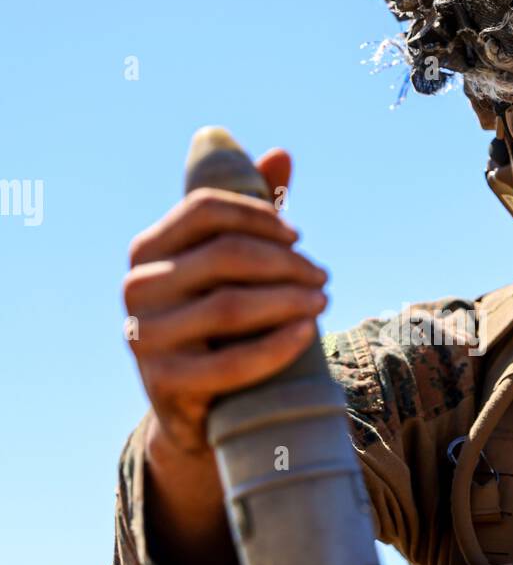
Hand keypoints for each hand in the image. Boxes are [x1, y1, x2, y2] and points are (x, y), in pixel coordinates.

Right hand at [123, 149, 328, 456]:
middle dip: (286, 261)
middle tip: (323, 275)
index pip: (203, 209)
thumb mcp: (231, 269)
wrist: (196, 410)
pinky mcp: (164, 382)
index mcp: (146, 250)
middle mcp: (136, 288)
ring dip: (290, 299)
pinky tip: (308, 333)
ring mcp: (145, 336)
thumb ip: (252, 213)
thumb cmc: (220, 326)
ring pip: (232, 305)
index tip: (298, 235)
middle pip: (226, 255)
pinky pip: (233, 360)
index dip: (258, 215)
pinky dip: (278, 344)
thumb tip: (281, 155)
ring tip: (323, 300)